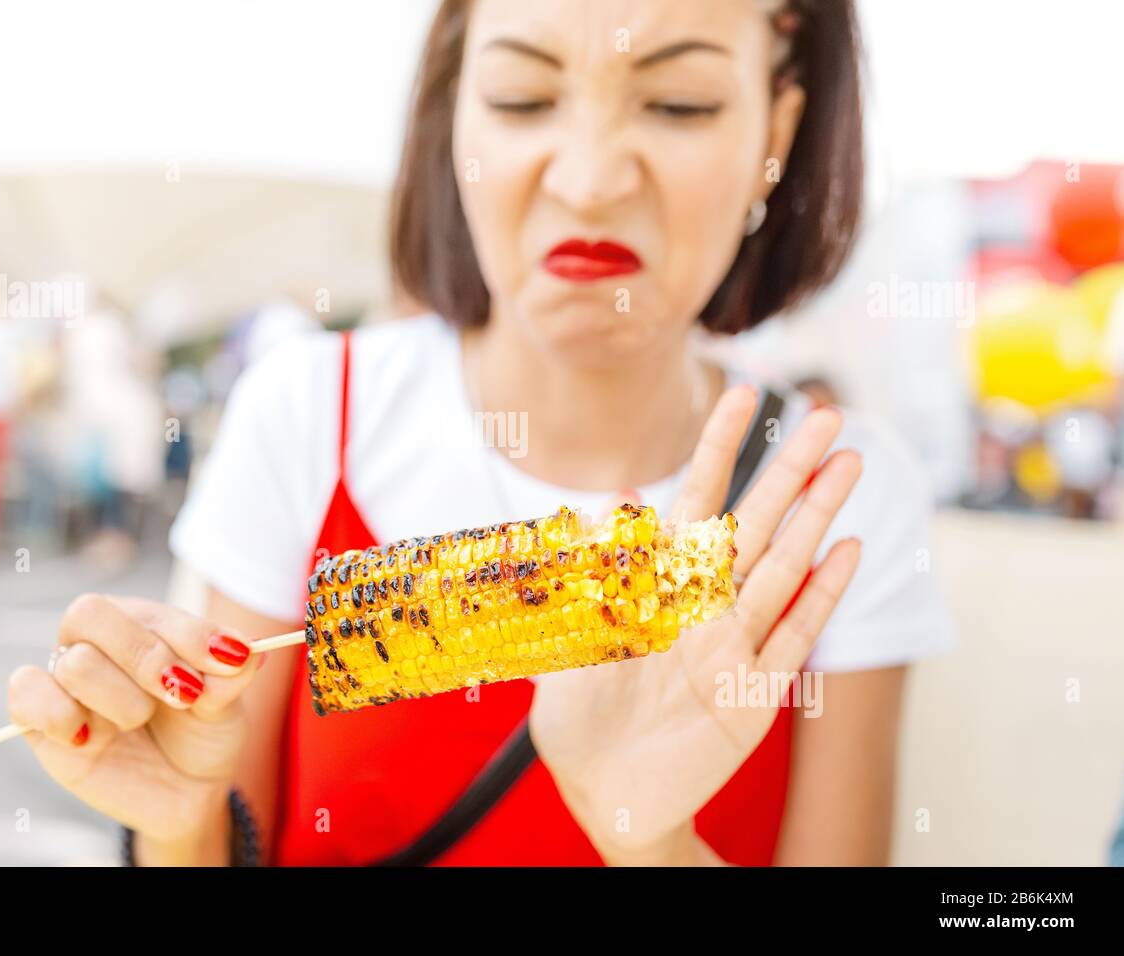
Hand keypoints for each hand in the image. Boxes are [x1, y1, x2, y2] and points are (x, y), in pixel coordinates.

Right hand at [6, 595, 264, 850]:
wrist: (186, 792)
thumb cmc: (201, 733)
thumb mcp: (226, 706)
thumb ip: (229, 677)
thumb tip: (246, 652)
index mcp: (138, 624)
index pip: (147, 610)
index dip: (189, 635)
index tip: (230, 660)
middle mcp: (95, 644)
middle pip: (90, 614)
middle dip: (146, 656)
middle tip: (184, 692)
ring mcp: (65, 683)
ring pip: (74, 663)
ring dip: (122, 698)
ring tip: (143, 720)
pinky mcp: (41, 724)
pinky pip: (26, 695)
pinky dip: (61, 714)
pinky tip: (94, 738)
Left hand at [529, 385, 862, 860]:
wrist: (598, 794)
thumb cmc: (577, 715)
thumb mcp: (572, 638)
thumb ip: (595, 572)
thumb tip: (611, 500)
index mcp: (657, 585)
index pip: (695, 499)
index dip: (719, 447)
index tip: (745, 393)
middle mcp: (703, 605)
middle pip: (755, 524)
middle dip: (788, 469)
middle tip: (828, 413)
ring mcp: (735, 647)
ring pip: (782, 568)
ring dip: (815, 516)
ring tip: (848, 463)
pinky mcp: (754, 695)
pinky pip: (792, 638)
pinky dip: (820, 595)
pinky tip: (847, 548)